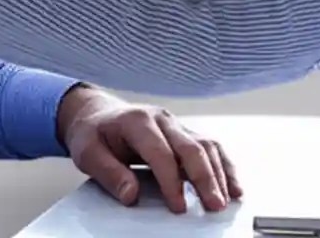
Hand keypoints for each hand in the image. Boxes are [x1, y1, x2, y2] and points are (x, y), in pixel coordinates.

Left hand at [56, 86, 241, 213]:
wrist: (97, 113)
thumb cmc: (93, 133)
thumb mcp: (87, 153)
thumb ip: (109, 174)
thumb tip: (131, 195)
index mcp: (138, 121)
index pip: (161, 153)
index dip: (172, 181)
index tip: (179, 206)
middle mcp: (162, 119)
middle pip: (191, 147)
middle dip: (206, 178)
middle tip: (214, 205)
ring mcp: (176, 124)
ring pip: (206, 145)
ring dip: (219, 173)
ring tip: (227, 199)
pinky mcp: (184, 132)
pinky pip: (210, 146)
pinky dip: (224, 165)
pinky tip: (232, 184)